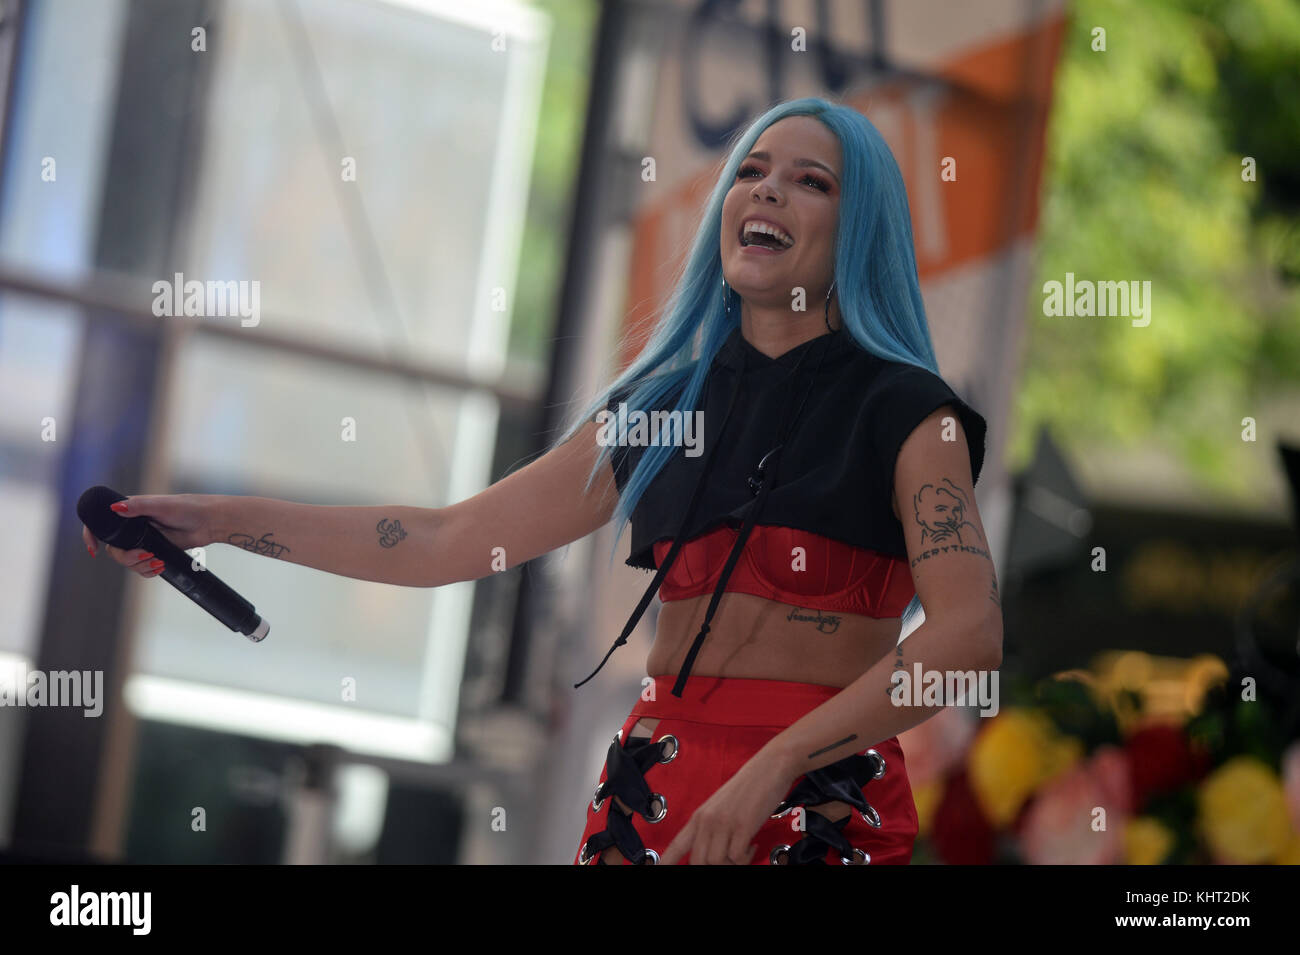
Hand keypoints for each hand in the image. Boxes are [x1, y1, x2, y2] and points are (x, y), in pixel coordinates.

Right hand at [83, 493, 217, 576]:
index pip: (101, 524)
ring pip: (128, 560)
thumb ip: (138, 506)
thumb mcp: (162, 505)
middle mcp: (133, 526)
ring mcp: (144, 540)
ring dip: (139, 566)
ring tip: (157, 561)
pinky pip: (142, 567)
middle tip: (145, 555)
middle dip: (126, 557)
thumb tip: (115, 508)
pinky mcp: (155, 551)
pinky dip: (148, 570)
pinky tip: (160, 566)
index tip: (93, 549)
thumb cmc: (188, 508)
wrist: (210, 522)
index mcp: (130, 511)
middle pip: (115, 549)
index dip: (91, 535)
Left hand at [659, 746, 793, 864]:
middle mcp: (707, 821)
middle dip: (712, 867)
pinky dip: (745, 857)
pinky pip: (736, 857)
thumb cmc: (747, 787)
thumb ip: (711, 828)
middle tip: (730, 861)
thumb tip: (710, 852)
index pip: (676, 845)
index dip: (665, 861)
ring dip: (733, 863)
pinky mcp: (742, 826)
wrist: (769, 767)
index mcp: (699, 816)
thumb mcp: (721, 807)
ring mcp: (724, 823)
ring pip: (716, 862)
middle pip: (697, 862)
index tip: (656, 869)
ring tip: (744, 850)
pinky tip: (752, 845)